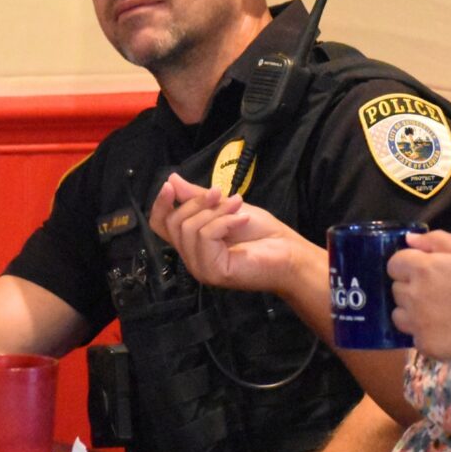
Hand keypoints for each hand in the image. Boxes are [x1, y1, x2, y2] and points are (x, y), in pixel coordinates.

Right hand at [148, 173, 310, 293]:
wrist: (290, 252)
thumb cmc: (264, 233)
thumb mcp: (227, 207)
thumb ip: (199, 197)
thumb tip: (172, 180)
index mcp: (193, 242)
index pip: (161, 225)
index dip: (160, 204)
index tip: (169, 185)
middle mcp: (193, 257)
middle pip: (174, 223)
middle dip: (199, 203)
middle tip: (225, 196)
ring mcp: (201, 267)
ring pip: (189, 229)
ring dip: (216, 212)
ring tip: (238, 208)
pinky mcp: (212, 271)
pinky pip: (205, 237)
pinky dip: (224, 222)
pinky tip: (242, 219)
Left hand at [388, 231, 450, 362]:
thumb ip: (436, 240)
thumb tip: (409, 239)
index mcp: (424, 268)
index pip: (394, 264)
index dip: (407, 265)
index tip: (424, 270)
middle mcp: (414, 295)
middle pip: (396, 289)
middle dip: (411, 287)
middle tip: (438, 291)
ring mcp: (418, 323)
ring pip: (399, 314)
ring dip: (411, 311)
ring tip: (439, 312)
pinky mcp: (425, 346)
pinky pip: (414, 336)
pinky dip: (426, 333)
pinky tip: (447, 329)